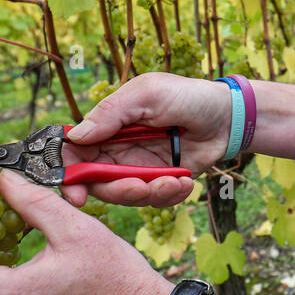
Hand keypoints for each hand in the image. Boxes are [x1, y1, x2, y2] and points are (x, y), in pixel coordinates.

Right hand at [60, 72, 229, 208]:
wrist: (226, 115)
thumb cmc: (186, 95)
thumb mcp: (147, 94)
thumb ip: (111, 113)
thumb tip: (75, 136)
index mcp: (106, 126)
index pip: (74, 152)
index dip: (67, 174)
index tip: (75, 194)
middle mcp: (117, 151)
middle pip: (97, 182)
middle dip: (117, 191)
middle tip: (140, 187)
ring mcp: (138, 168)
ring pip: (126, 195)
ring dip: (148, 194)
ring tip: (174, 181)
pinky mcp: (160, 182)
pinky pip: (155, 200)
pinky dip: (169, 196)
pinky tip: (186, 182)